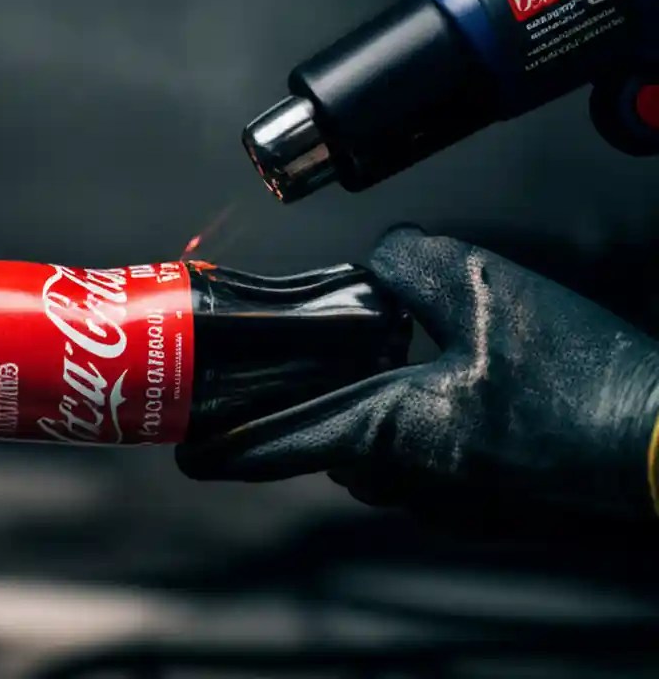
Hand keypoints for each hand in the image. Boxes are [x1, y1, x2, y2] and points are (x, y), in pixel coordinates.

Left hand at [176, 227, 658, 521]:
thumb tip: (377, 264)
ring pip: (375, 458)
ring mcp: (446, 502)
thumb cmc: (582, 377)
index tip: (188, 451)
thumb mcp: (484, 287)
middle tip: (300, 375)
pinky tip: (454, 393)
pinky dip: (415, 433)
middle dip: (307, 410)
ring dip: (366, 417)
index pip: (276, 448)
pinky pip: (422, 469)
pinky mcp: (482, 506)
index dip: (225, 448)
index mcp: (386, 430)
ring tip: (386, 369)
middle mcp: (405, 479)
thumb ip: (407, 264)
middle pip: (324, 445)